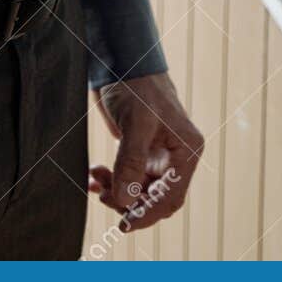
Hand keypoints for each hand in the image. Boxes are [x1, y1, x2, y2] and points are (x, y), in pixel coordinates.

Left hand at [89, 72, 203, 232]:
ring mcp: (157, 152)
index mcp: (186, 150)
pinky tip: (95, 174)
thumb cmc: (136, 84)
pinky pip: (128, 175)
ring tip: (95, 180)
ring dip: (117, 190)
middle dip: (129, 202)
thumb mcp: (136, 123)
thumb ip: (132, 164)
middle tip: (103, 198)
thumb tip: (125, 202)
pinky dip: (112, 178)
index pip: (171, 197)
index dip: (148, 214)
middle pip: (155, 196)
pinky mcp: (139, 147)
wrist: (120, 57)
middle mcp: (175, 154)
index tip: (124, 224)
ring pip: (139, 189)